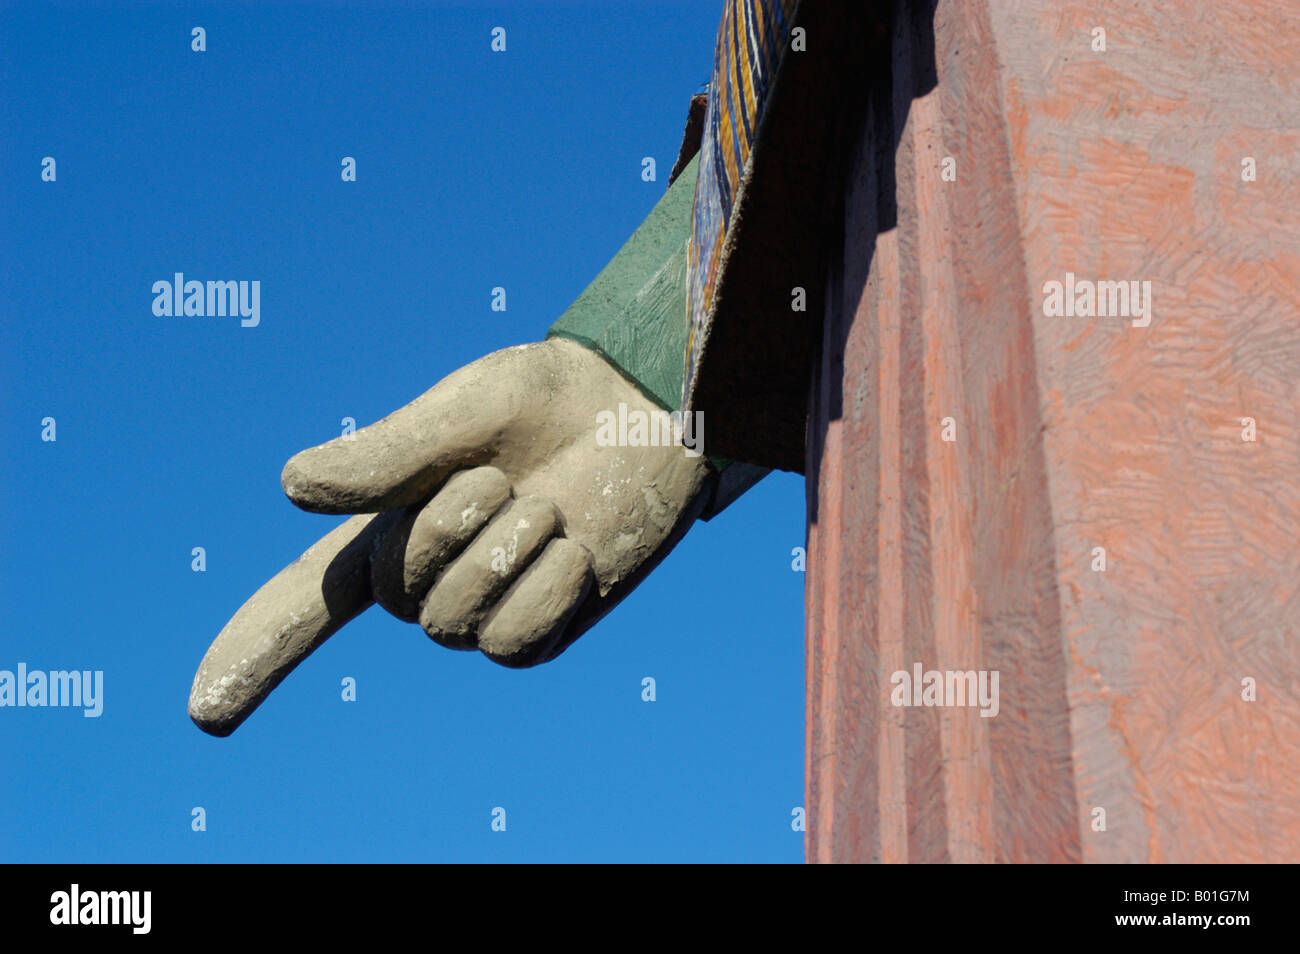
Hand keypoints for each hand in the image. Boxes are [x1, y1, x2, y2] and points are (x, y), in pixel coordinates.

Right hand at [188, 338, 713, 735]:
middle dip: (451, 524)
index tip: (202, 712)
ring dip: (507, 550)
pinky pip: (516, 642)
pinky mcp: (537, 634)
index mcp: (385, 526)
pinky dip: (548, 587)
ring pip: (457, 625)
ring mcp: (480, 614)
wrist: (635, 411)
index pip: (303, 600)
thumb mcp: (458, 414)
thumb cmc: (539, 401)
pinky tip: (574, 550)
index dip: (254, 650)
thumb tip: (291, 488)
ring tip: (544, 508)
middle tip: (503, 476)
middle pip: (397, 595)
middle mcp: (422, 581)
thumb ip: (383, 456)